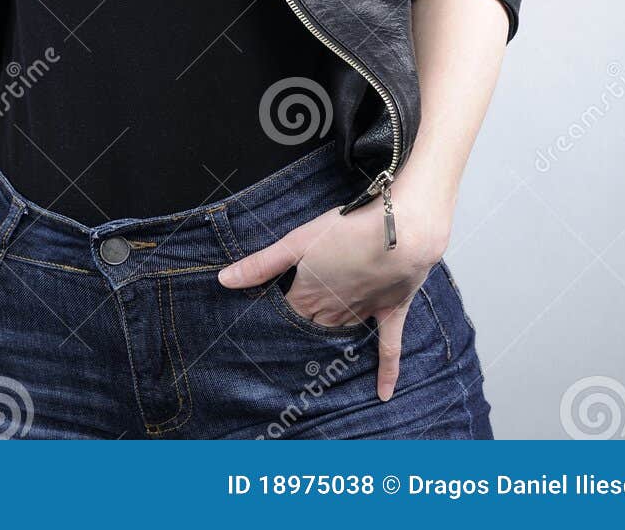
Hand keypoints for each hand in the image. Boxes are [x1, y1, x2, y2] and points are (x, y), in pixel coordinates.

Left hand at [217, 173, 452, 400]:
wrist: (401, 232)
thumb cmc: (347, 230)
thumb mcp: (297, 241)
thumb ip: (261, 264)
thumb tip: (224, 281)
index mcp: (309, 294)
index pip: (287, 314)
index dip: (279, 317)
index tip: (267, 328)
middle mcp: (334, 310)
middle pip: (313, 326)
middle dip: (303, 332)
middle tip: (292, 346)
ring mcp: (364, 314)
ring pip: (343, 334)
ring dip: (332, 344)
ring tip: (320, 359)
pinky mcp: (391, 313)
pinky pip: (389, 349)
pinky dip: (386, 372)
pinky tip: (383, 394)